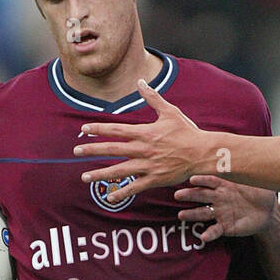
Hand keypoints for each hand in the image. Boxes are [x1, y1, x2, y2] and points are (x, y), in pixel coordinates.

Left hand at [74, 79, 210, 199]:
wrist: (202, 153)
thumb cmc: (187, 132)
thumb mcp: (170, 112)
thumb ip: (153, 98)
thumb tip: (141, 82)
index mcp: (145, 132)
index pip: (116, 130)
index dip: (98, 129)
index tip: (83, 129)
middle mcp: (143, 149)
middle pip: (112, 149)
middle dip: (92, 150)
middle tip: (76, 151)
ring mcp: (148, 166)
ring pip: (119, 170)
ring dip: (100, 174)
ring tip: (84, 177)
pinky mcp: (154, 179)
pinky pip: (134, 187)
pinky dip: (121, 193)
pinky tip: (109, 197)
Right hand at [174, 174, 275, 242]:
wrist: (268, 212)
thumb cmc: (261, 192)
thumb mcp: (258, 181)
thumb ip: (252, 172)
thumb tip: (253, 156)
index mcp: (225, 186)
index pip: (210, 181)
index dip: (202, 180)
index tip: (192, 179)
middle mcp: (219, 199)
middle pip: (201, 196)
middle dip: (189, 195)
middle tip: (177, 195)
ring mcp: (220, 213)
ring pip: (203, 213)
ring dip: (192, 214)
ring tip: (181, 215)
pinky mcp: (225, 227)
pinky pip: (215, 230)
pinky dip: (209, 234)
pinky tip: (203, 236)